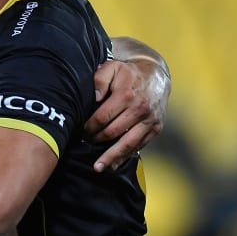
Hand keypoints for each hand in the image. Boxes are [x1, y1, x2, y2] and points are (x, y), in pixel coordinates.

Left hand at [86, 56, 169, 171]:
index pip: (102, 118)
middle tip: (84, 142)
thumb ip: (99, 80)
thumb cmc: (128, 73)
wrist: (156, 74)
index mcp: (126, 95)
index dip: (88, 127)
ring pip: (127, 144)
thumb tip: (93, 98)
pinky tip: (114, 164)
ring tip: (97, 167)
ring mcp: (149, 121)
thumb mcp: (112, 68)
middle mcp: (140, 109)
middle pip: (112, 132)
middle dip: (95, 140)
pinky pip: (139, 146)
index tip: (80, 131)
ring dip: (111, 157)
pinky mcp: (156, 128)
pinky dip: (125, 156)